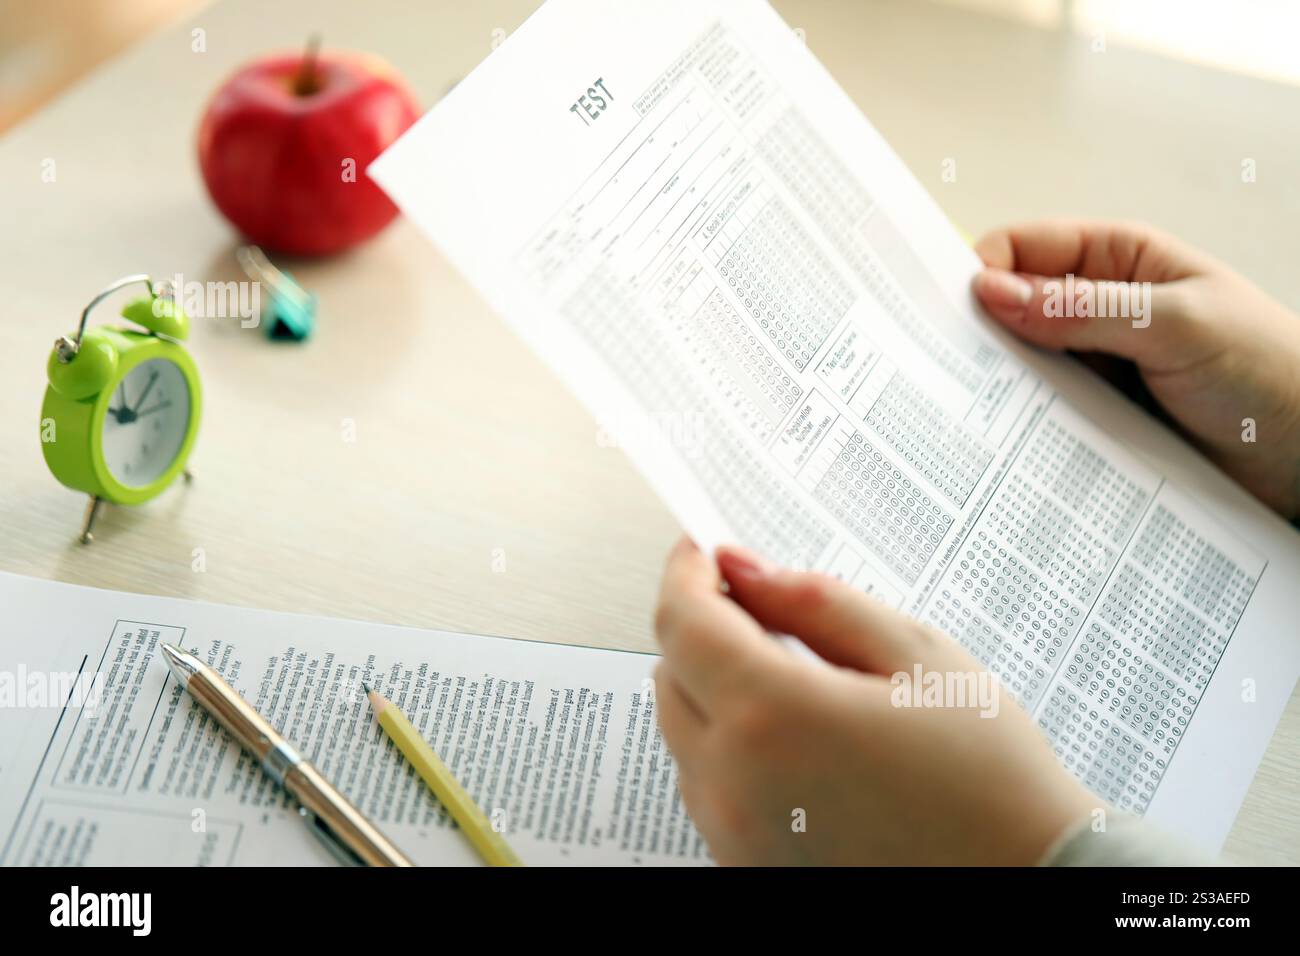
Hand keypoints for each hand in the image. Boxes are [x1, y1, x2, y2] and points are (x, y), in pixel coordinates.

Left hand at [652, 538, 1096, 865]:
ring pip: (684, 731)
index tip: (704, 551)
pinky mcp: (744, 864)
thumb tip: (747, 569)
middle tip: (761, 608)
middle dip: (704, 629)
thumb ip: (817, 602)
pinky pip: (708, 785)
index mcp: (774, 718)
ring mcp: (733, 832)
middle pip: (671, 675)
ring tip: (797, 680)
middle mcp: (735, 783)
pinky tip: (798, 741)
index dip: (688, 572)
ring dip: (716, 691)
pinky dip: (731, 747)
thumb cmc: (989, 781)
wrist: (1026, 883)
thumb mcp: (916, 657)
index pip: (683, 622)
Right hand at [972, 220, 1299, 517]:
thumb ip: (1083, 308)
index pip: (1022, 249)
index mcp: (1119, 259)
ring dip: (1000, 382)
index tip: (954, 312)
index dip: (982, 273)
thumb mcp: (1175, 325)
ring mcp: (1096, 364)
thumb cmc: (1269, 370)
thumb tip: (993, 292)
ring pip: (1021, 364)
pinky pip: (1041, 411)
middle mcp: (1100, 307)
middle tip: (949, 363)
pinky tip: (1008, 438)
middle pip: (1011, 308)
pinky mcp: (1097, 415)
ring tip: (973, 407)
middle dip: (981, 331)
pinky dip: (1021, 422)